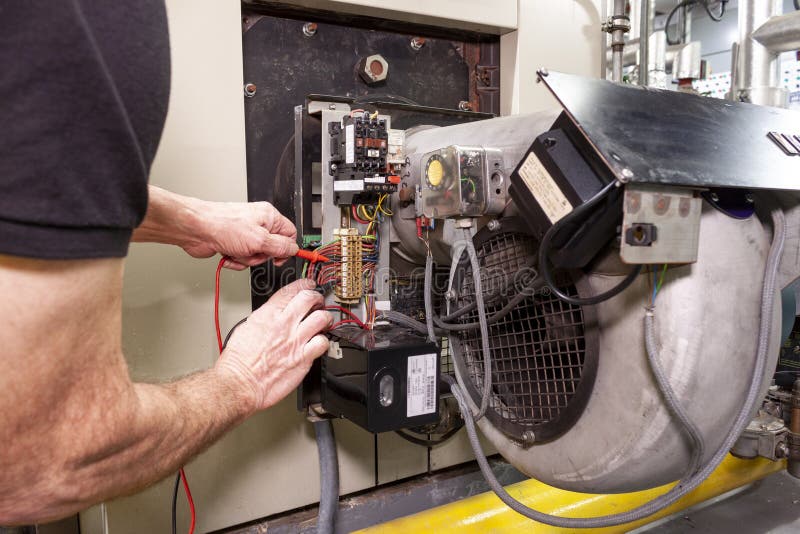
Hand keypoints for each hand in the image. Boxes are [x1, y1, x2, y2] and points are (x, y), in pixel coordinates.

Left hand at [185, 200, 298, 269]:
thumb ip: (280, 247)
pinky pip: (242, 259)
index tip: (279, 258)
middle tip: (251, 251)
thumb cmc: (223, 225)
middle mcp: (258, 224)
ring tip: (236, 250)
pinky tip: (227, 253)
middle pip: (272, 249)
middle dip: (260, 256)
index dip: (286, 248)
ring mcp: (245, 234)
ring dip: (245, 259)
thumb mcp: (259, 240)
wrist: (196, 229)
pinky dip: (234, 261)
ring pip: (256, 257)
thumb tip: (294, 250)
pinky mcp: (233, 244)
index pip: (290, 234)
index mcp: (269, 217)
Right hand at [215, 279, 331, 411]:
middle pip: (310, 299)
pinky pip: (323, 343)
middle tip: (318, 301)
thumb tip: (272, 315)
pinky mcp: (304, 358)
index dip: (304, 284)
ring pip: (322, 318)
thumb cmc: (238, 362)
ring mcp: (296, 341)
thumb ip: (264, 318)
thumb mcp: (245, 328)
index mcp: (268, 315)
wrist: (240, 383)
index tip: (308, 284)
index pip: (291, 290)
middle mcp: (284, 325)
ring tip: (322, 321)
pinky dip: (323, 341)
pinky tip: (319, 343)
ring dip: (324, 318)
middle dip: (317, 297)